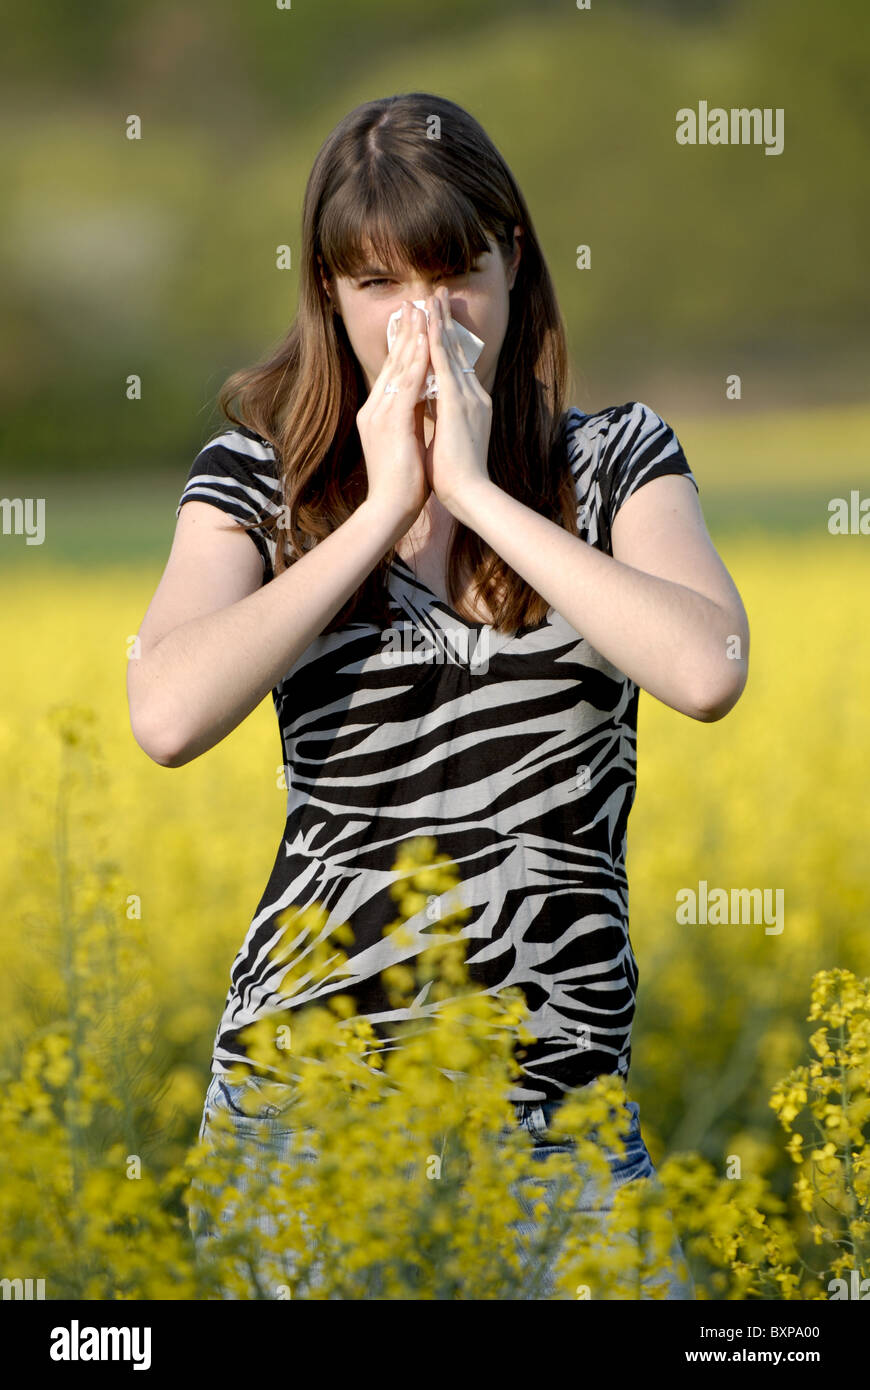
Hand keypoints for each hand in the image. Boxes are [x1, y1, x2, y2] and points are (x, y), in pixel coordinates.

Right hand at [356, 301, 431, 529]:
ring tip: (422, 310)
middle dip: (407, 331)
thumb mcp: (405, 442)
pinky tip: (426, 345)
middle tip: (416, 301)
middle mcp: (375, 408)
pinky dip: (417, 363)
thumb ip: (411, 418)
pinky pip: (406, 386)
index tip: (415, 320)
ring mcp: (380, 414)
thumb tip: (424, 402)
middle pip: (393, 362)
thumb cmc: (401, 483)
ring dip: (412, 338)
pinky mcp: (391, 423)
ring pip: (399, 368)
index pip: (393, 371)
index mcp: (378, 413)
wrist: (389, 509)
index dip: (405, 344)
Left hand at [422, 288, 492, 515]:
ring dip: (440, 322)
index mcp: (470, 407)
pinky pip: (444, 363)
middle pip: (457, 350)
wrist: (469, 494)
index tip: (436, 321)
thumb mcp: (447, 440)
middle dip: (445, 322)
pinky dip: (437, 340)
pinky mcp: (458, 402)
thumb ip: (442, 420)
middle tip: (437, 294)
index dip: (446, 342)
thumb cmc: (455, 476)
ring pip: (451, 350)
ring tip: (433, 295)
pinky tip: (429, 321)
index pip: (455, 367)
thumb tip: (432, 411)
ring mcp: (468, 397)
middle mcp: (473, 396)